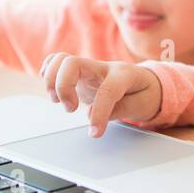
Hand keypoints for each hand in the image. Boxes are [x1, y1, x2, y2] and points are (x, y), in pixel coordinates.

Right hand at [39, 53, 161, 135]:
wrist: (145, 82)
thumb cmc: (143, 93)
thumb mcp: (141, 105)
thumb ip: (119, 109)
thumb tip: (91, 114)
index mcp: (124, 75)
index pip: (107, 90)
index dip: (99, 114)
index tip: (95, 132)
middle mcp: (103, 67)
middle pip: (72, 63)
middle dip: (63, 87)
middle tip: (70, 109)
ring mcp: (89, 68)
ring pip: (60, 60)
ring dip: (52, 81)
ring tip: (60, 101)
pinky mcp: (79, 73)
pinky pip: (56, 62)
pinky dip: (48, 74)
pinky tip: (54, 90)